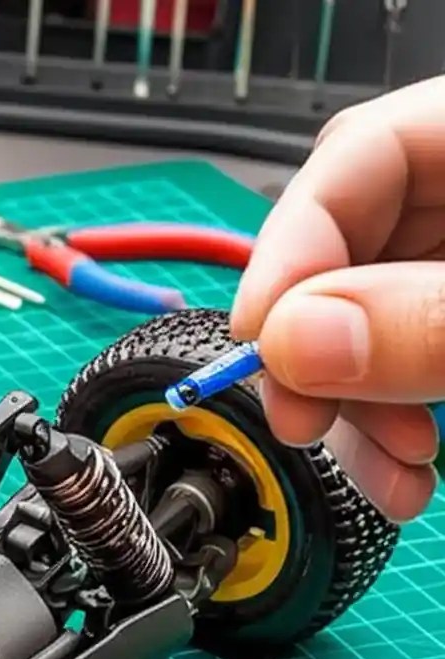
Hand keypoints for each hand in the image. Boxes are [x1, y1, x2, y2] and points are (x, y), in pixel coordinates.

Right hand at [230, 75, 444, 522]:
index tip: (262, 344)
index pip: (358, 156)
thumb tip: (296, 338)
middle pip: (352, 247)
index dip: (294, 247)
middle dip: (321, 351)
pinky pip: (409, 364)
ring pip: (369, 320)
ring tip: (376, 470)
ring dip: (353, 408)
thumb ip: (430, 320)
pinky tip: (405, 467)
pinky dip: (394, 425)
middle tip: (302, 419)